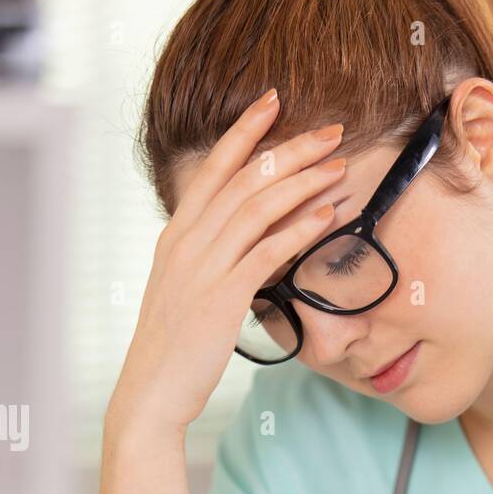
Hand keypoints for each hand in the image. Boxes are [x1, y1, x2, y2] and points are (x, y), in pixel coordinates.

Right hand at [110, 90, 345, 431]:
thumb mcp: (185, 291)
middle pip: (245, 178)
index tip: (274, 101)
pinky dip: (300, 228)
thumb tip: (244, 247)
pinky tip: (328, 214)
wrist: (151, 392)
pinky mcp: (223, 296)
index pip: (214, 167)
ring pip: (259, 206)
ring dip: (304, 181)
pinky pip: (267, 251)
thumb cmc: (174, 348)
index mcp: (178, 235)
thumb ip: (210, 261)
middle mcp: (188, 242)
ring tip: (340, 166)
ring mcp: (204, 267)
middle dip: (291, 148)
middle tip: (332, 130)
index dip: (245, 130)